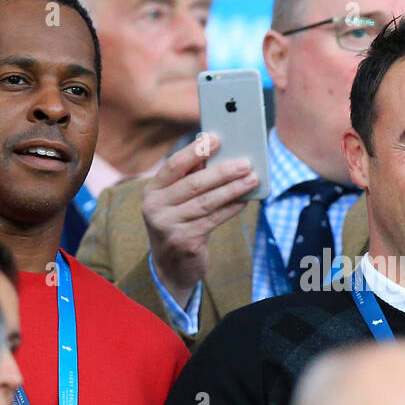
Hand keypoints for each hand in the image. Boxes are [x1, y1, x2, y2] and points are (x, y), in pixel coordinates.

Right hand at [142, 133, 257, 306]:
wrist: (171, 267)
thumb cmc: (179, 223)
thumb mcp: (177, 201)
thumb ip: (192, 178)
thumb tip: (219, 154)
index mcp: (152, 191)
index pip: (174, 166)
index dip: (195, 151)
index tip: (216, 138)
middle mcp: (155, 208)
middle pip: (194, 184)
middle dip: (223, 172)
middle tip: (246, 162)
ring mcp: (168, 227)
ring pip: (206, 202)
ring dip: (233, 189)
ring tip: (252, 179)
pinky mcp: (184, 242)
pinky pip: (213, 220)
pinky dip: (231, 208)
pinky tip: (245, 200)